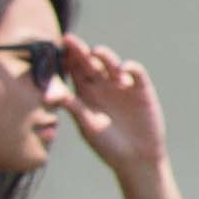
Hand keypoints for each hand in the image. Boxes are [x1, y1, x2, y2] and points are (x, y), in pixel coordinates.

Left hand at [57, 36, 168, 172]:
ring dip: (104, 57)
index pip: (74, 71)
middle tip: (71, 41)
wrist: (135, 157)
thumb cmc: (107, 144)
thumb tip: (57, 96)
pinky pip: (136, 72)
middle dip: (80, 51)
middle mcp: (102, 85)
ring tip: (96, 55)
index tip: (57, 48)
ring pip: (111, 63)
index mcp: (85, 93)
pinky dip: (130, 67)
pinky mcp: (141, 89)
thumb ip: (76, 109)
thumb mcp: (88, 127)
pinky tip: (122, 71)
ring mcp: (122, 85)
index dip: (67, 59)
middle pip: (90, 63)